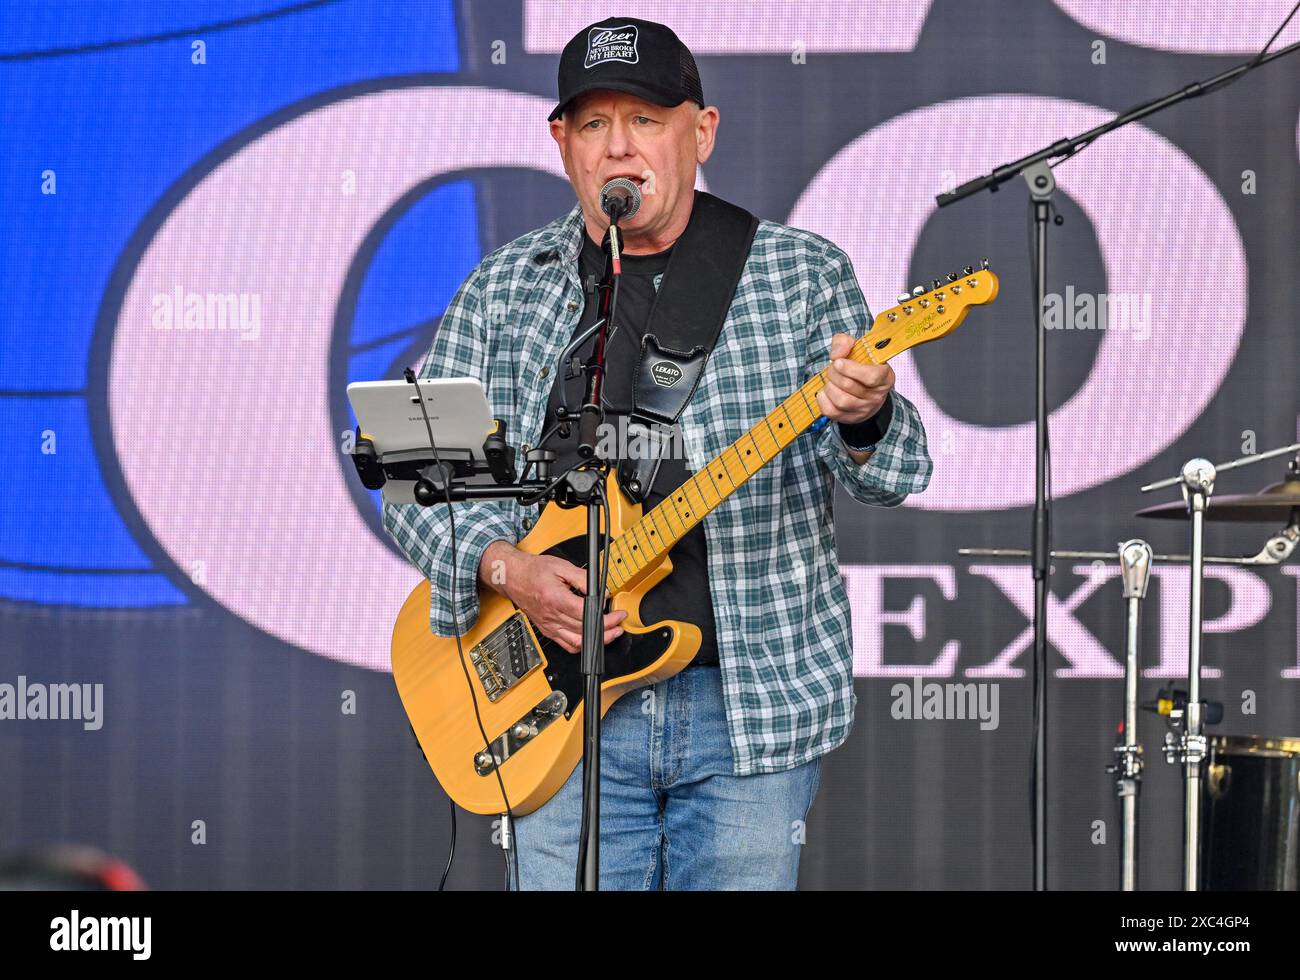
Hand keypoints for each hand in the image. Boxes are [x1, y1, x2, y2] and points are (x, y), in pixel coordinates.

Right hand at [480, 543, 626, 653]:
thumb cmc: (533, 571)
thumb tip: (601, 591)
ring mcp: (548, 626)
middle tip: (619, 621)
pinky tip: (591, 638)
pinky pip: (566, 645)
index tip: (617, 613)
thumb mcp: (561, 566)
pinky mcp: (547, 630)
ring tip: (611, 633)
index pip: (586, 615)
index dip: (605, 617)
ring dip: (597, 641)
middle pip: (584, 630)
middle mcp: (551, 616)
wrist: (512, 577)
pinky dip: (581, 645)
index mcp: (555, 599)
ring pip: (577, 643)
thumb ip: (583, 579)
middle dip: (607, 629)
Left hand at [815, 332, 893, 424]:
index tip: (838, 362)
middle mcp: (877, 396)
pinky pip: (831, 411)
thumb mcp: (856, 347)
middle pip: (849, 386)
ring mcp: (864, 410)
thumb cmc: (860, 364)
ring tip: (831, 380)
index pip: (871, 377)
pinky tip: (826, 391)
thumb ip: (845, 342)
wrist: (864, 387)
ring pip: (841, 400)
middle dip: (834, 373)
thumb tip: (836, 355)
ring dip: (829, 386)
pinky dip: (823, 399)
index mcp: (885, 377)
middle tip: (833, 368)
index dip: (851, 369)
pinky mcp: (850, 418)